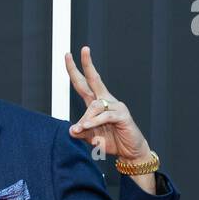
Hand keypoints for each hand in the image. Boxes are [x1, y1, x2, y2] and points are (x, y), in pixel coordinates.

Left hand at [64, 47, 149, 162]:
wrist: (130, 150)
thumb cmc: (113, 140)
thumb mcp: (92, 137)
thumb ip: (81, 133)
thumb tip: (70, 130)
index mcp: (96, 103)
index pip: (84, 83)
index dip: (75, 70)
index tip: (68, 55)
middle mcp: (106, 100)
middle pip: (94, 79)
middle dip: (87, 64)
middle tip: (83, 49)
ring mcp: (115, 106)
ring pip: (95, 105)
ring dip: (86, 118)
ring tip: (80, 129)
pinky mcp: (122, 115)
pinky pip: (105, 116)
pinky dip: (94, 122)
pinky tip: (87, 127)